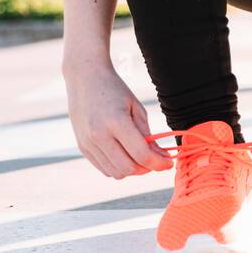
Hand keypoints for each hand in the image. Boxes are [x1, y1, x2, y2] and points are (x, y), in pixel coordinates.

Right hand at [64, 60, 171, 177]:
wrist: (85, 79)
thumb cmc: (115, 91)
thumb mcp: (137, 109)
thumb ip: (149, 136)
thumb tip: (162, 158)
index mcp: (115, 122)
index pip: (141, 155)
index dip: (159, 163)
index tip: (169, 162)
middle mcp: (98, 135)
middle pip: (129, 168)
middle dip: (147, 168)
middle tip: (155, 159)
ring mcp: (88, 143)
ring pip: (117, 173)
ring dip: (133, 169)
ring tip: (140, 155)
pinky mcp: (82, 147)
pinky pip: (105, 169)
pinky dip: (119, 167)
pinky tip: (125, 154)